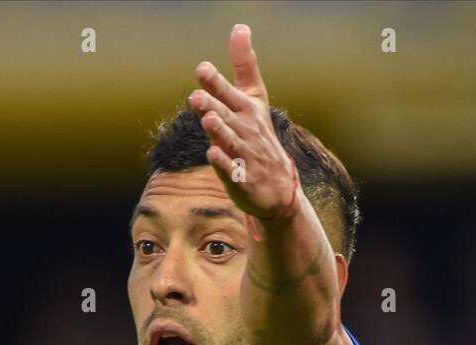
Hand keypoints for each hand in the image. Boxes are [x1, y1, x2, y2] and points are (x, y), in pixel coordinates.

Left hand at [188, 24, 298, 222]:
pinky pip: (232, 170)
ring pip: (229, 140)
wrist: (279, 186)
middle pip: (227, 114)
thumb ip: (244, 66)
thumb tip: (240, 27)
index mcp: (248, 109)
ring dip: (219, 130)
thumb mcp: (254, 99)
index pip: (231, 91)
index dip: (216, 82)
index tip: (202, 68)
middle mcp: (247, 130)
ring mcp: (245, 154)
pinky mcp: (242, 178)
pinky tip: (212, 154)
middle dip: (213, 104)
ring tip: (208, 119)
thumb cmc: (258, 136)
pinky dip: (223, 163)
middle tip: (196, 96)